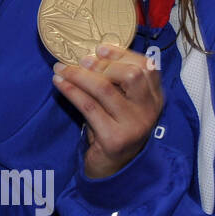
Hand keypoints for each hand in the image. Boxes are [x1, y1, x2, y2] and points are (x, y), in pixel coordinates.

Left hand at [52, 43, 164, 178]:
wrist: (112, 167)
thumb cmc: (114, 127)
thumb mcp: (122, 103)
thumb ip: (116, 82)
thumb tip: (89, 54)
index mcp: (155, 98)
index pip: (147, 67)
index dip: (122, 54)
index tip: (99, 48)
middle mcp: (149, 111)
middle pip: (132, 75)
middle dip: (103, 64)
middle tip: (80, 60)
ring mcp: (134, 125)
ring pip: (105, 89)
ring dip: (79, 75)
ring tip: (61, 69)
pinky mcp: (115, 138)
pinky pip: (89, 106)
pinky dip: (71, 91)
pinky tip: (59, 83)